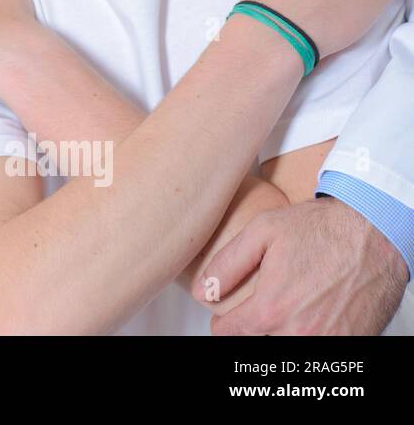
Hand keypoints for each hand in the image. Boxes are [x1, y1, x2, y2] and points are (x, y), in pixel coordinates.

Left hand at [194, 196, 407, 333]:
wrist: (375, 234)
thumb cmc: (321, 229)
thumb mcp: (262, 232)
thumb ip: (227, 264)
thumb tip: (203, 290)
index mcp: (271, 309)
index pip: (228, 333)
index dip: (223, 323)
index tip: (226, 316)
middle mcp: (298, 333)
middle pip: (257, 344)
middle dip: (253, 329)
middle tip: (260, 310)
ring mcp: (327, 341)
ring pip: (287, 349)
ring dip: (281, 334)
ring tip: (286, 312)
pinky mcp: (351, 343)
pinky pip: (320, 350)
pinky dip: (312, 336)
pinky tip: (312, 316)